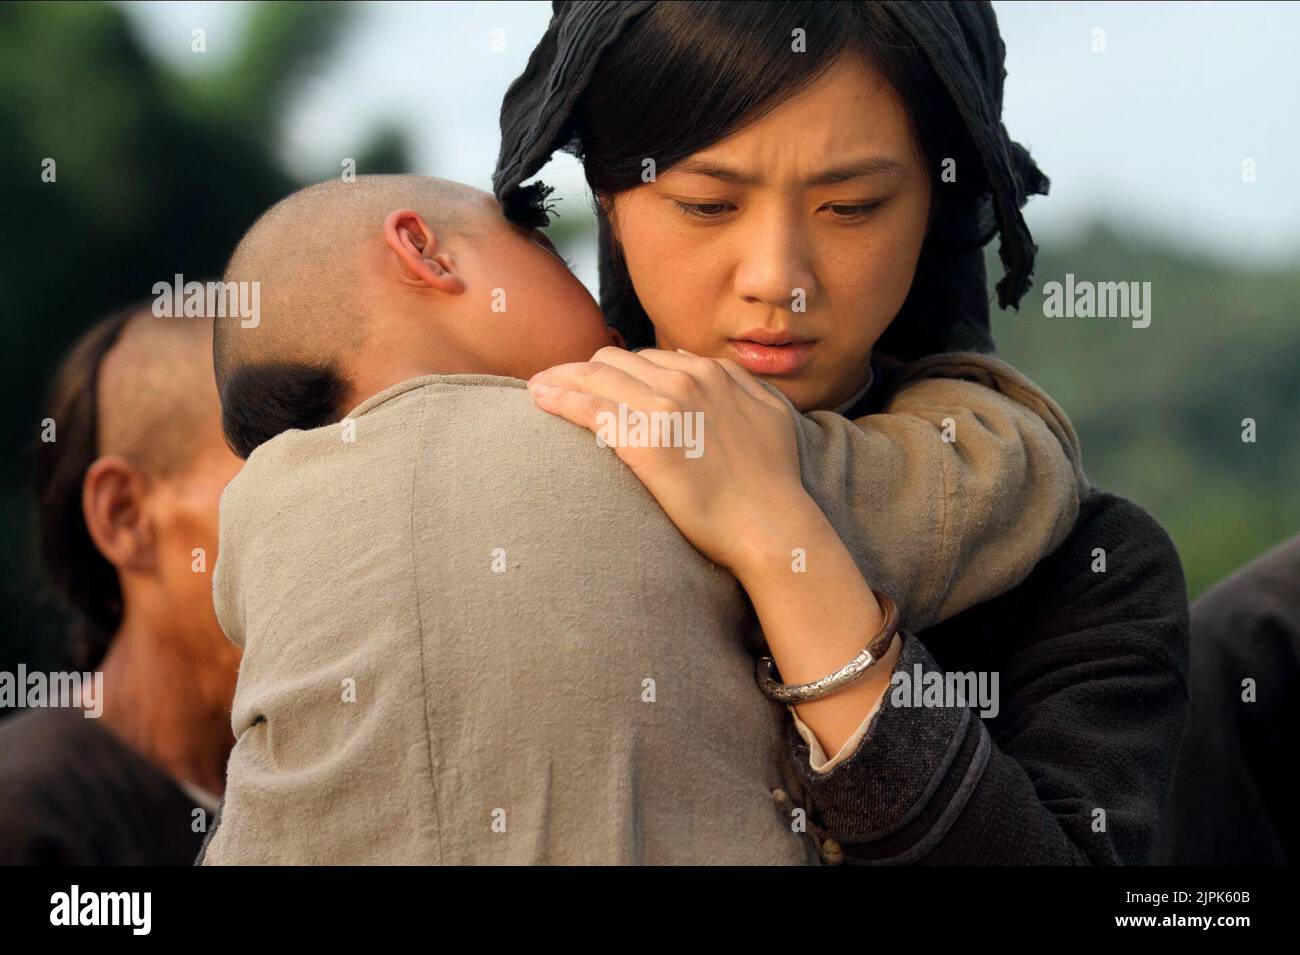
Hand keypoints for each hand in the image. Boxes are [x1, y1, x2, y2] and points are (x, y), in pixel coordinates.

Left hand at [527, 346, 808, 573]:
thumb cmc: (774, 479)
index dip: (615, 370)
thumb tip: (701, 365)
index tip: (595, 382)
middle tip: (555, 383)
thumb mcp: (768, 411)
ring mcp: (665, 408)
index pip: (646, 358)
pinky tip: (539, 398)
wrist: (771, 523)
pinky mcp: (645, 442)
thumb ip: (737, 382)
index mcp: (711, 372)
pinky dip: (560, 397)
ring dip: (561, 377)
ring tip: (536, 386)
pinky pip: (590, 408)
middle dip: (582, 369)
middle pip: (614, 360)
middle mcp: (686, 380)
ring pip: (596, 376)